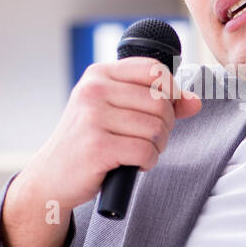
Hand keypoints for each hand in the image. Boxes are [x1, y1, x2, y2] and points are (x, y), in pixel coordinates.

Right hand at [0, 58, 202, 246]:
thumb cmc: (88, 142)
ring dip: (156, 147)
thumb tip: (194, 102)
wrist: (51, 177)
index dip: (170, 92)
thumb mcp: (116, 111)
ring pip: (156, 128)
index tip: (165, 111)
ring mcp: (93, 118)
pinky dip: (147, 162)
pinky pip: (145, 151)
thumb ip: (156, 102)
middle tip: (148, 139)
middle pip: (160, 102)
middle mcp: (93, 91)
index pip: (154, 69)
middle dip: (165, 126)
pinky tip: (132, 164)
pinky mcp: (97, 147)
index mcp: (99, 75)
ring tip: (136, 152)